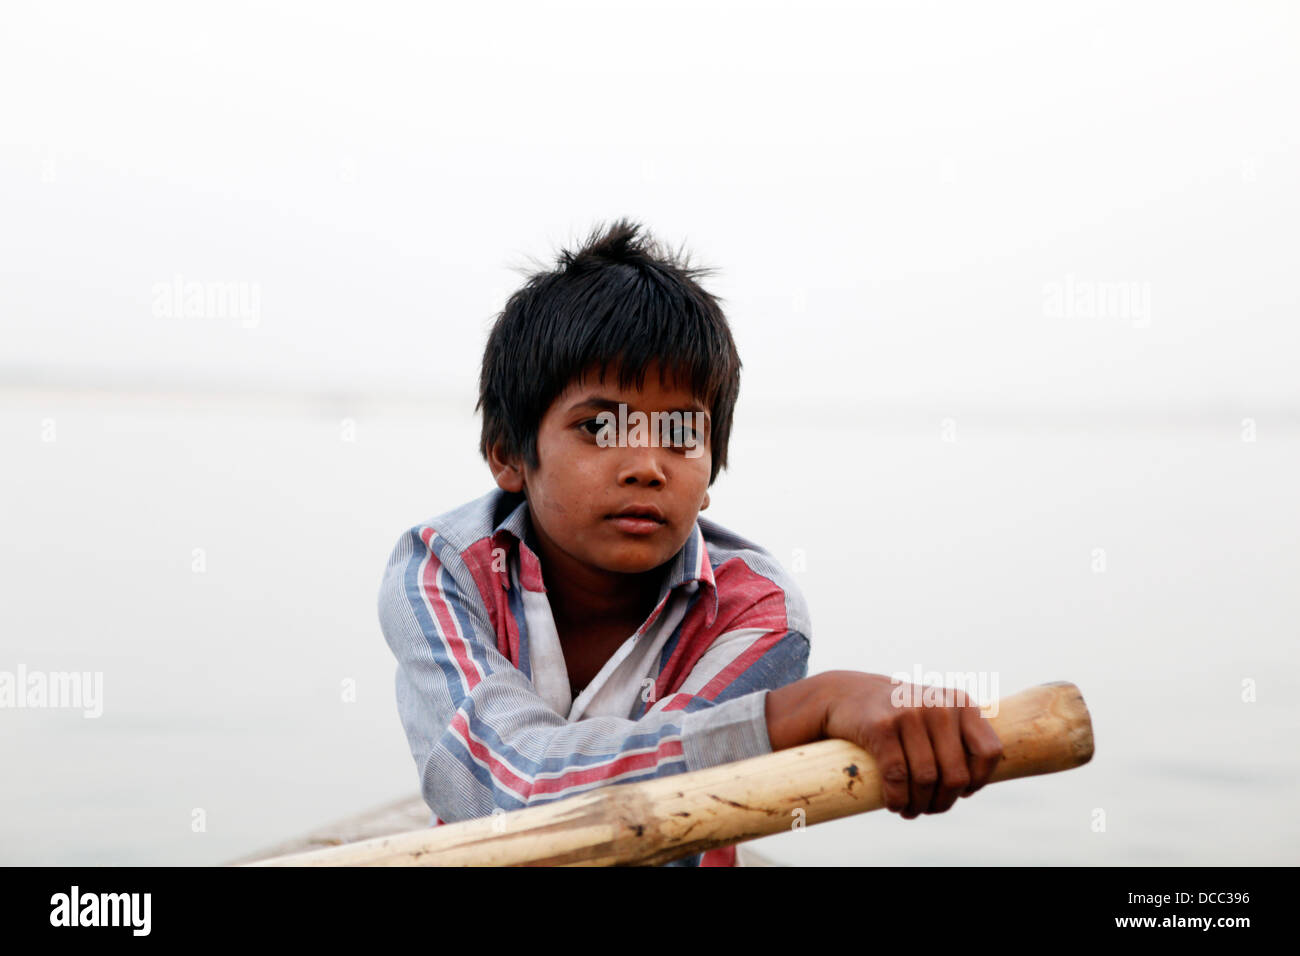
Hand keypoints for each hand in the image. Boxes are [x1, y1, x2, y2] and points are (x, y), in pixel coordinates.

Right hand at [819, 671, 1002, 817]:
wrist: (847, 695)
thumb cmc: (899, 714)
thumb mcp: (935, 712)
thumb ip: (960, 736)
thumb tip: (976, 782)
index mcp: (959, 702)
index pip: (989, 752)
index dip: (978, 780)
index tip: (962, 791)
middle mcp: (938, 705)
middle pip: (956, 774)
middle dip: (943, 801)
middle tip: (931, 809)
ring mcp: (909, 713)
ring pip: (926, 779)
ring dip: (919, 805)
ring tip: (911, 811)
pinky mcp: (880, 726)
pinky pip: (897, 776)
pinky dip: (897, 799)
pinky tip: (895, 805)